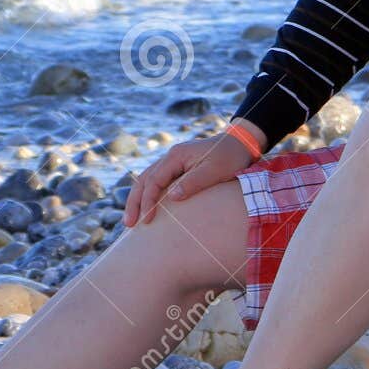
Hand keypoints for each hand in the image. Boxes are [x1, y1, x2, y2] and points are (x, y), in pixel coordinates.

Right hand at [122, 123, 262, 226]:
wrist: (240, 144)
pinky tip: (144, 208)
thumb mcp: (215, 170)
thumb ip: (193, 182)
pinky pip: (156, 181)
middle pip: (144, 180)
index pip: (154, 180)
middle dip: (134, 202)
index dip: (148, 201)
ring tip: (130, 221)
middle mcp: (170, 157)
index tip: (147, 219)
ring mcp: (173, 162)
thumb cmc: (230, 158)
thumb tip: (171, 197)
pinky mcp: (178, 168)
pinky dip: (147, 195)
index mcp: (176, 156)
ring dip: (137, 199)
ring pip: (147, 180)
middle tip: (128, 224)